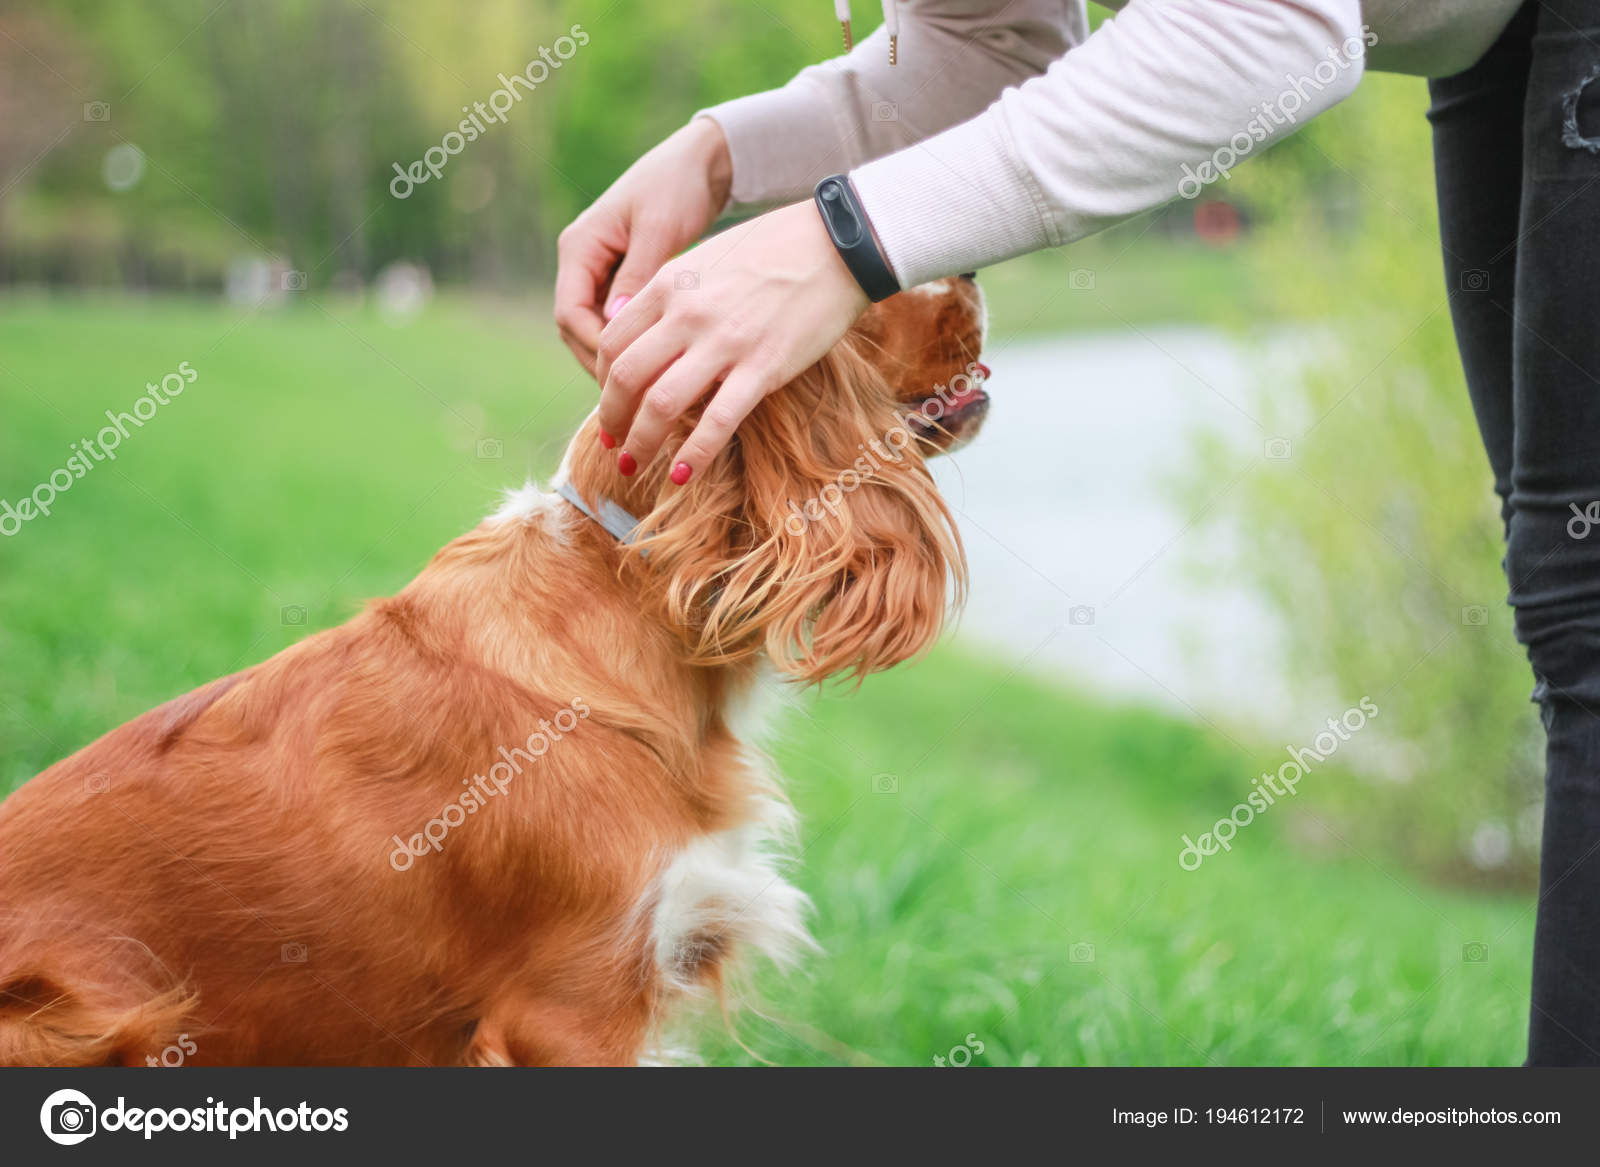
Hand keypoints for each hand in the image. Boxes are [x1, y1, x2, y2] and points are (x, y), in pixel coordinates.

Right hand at [553, 118, 731, 375]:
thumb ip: (637, 277)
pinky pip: (619, 322)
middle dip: (604, 363)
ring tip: (653, 385)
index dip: (595, 348)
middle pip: (577, 330)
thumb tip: (617, 326)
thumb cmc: (678, 187)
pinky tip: (663, 362)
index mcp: (579, 247)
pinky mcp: (622, 280)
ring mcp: (599, 273)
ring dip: (620, 358)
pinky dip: (636, 344)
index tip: (628, 373)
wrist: (700, 163)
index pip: (570, 313)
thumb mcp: (659, 230)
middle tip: (640, 393)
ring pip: (596, 331)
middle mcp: (582, 263)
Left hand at [595, 200, 870, 484]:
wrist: (837, 244)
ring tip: (634, 467)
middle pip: (624, 377)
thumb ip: (675, 296)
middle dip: (611, 419)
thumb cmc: (775, 248)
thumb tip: (654, 337)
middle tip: (613, 444)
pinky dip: (694, 455)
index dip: (600, 381)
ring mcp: (724, 343)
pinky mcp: (763, 368)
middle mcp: (686, 314)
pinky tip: (682, 475)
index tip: (610, 403)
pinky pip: (716, 421)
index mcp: (668, 284)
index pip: (611, 342)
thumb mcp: (707, 260)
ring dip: (640, 444)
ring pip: (660, 404)